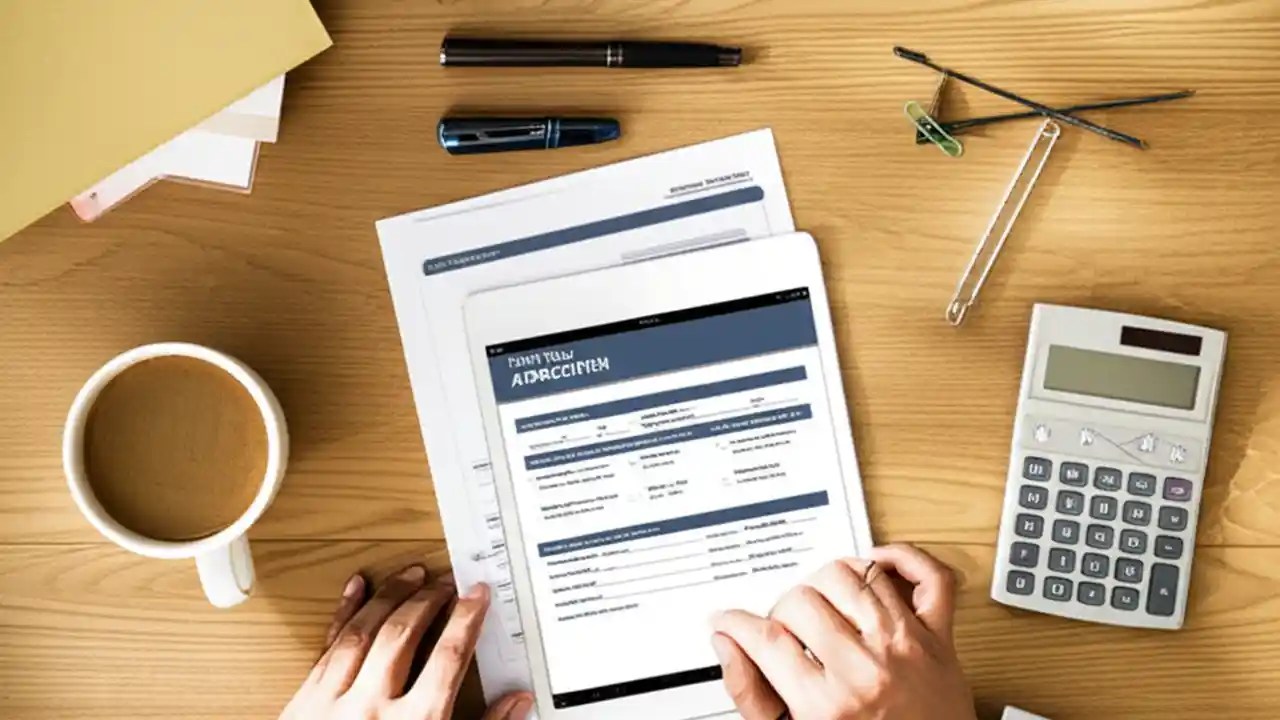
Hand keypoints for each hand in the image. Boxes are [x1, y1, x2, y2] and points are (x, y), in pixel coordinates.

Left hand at [280, 564, 532, 719]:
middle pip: (404, 634)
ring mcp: (332, 704)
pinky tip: (355, 591)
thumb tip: (516, 703)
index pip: (447, 657)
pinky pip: (326, 647)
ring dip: (389, 597)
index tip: (477, 595)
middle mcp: (372, 709)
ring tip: (410, 577)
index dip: (465, 619)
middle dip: (428, 600)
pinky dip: (342, 614)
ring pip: (362, 632)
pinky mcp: (302, 704)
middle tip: (446, 582)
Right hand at [710, 544, 975, 719]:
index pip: (764, 638)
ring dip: (826, 583)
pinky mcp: (940, 639)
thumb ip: (752, 695)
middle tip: (784, 628)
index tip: (727, 620)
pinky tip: (877, 567)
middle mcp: (867, 669)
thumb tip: (727, 644)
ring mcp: (907, 647)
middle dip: (781, 610)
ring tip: (822, 602)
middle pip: (802, 599)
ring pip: (852, 575)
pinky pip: (929, 578)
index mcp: (827, 704)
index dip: (735, 623)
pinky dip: (904, 559)